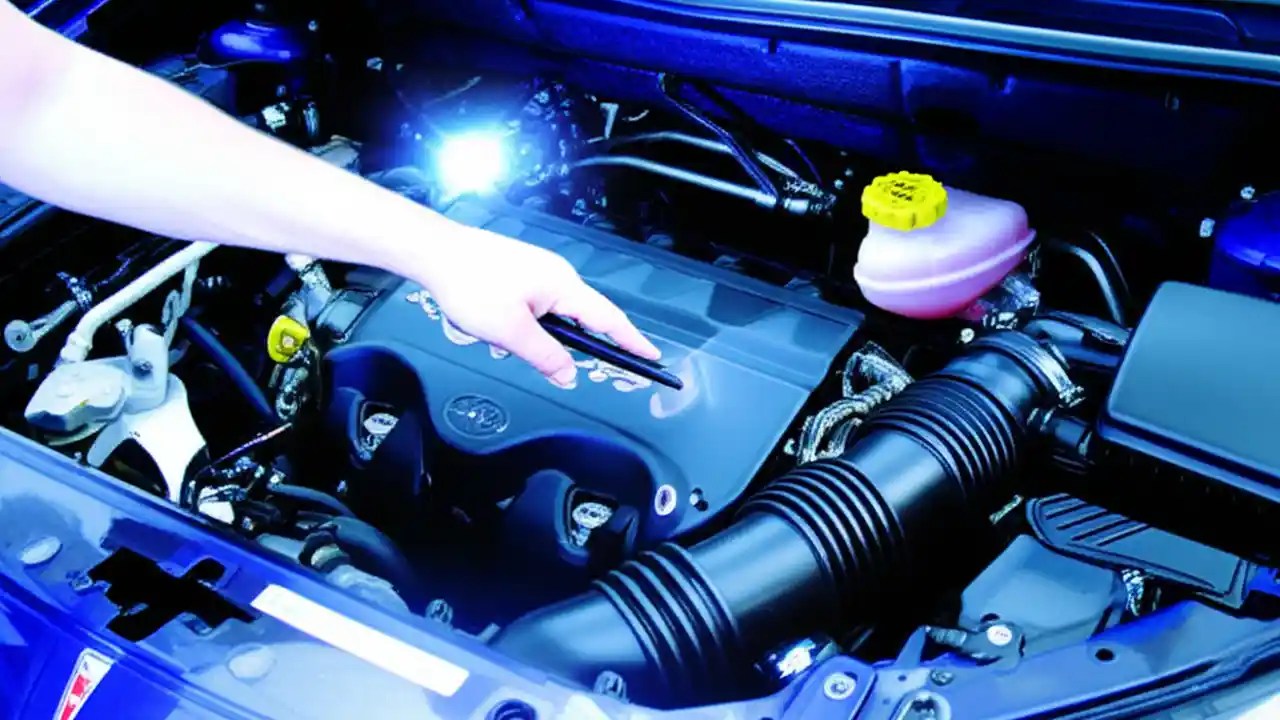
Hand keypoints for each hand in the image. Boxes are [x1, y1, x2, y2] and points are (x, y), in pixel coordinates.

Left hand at [411, 226, 660, 385]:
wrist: (435, 253)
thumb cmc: (470, 283)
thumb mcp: (511, 332)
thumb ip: (545, 356)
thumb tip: (569, 374)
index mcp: (562, 286)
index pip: (608, 320)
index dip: (630, 342)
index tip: (650, 357)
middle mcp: (555, 275)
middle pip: (578, 319)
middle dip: (563, 345)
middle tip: (556, 364)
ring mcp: (536, 272)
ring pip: (548, 316)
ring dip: (529, 336)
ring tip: (495, 336)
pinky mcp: (518, 273)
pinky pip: (531, 307)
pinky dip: (518, 324)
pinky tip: (488, 327)